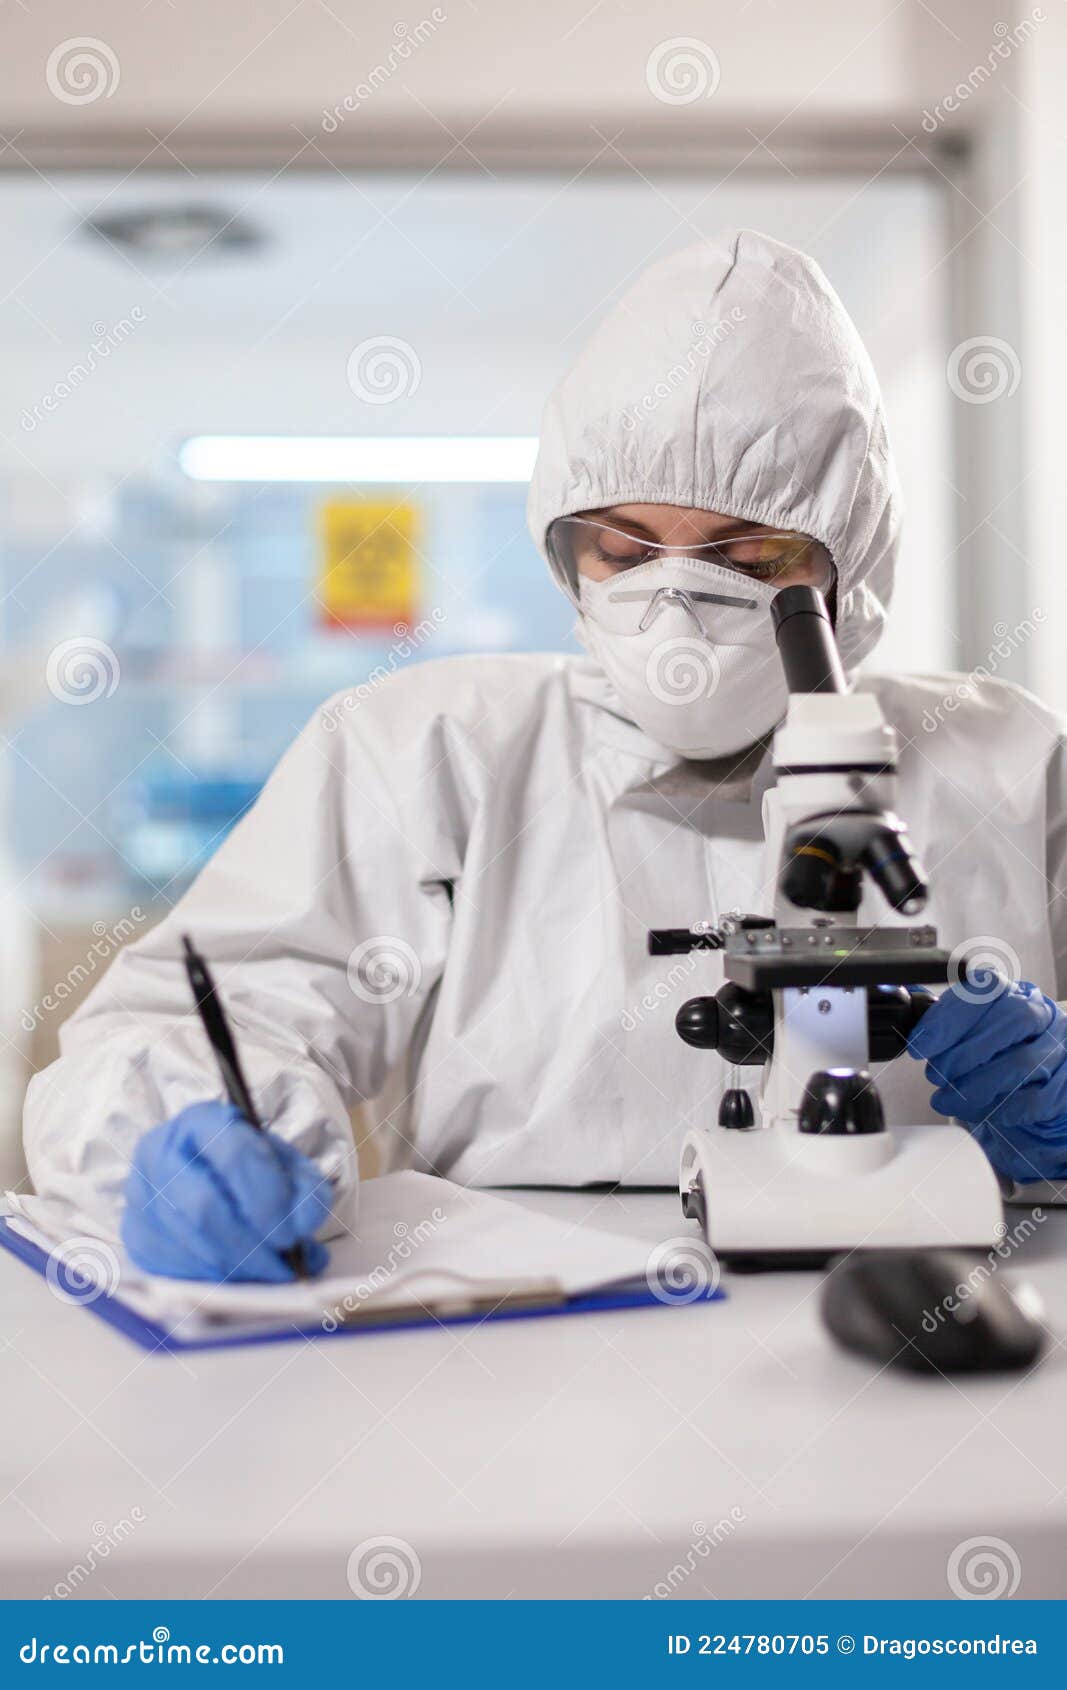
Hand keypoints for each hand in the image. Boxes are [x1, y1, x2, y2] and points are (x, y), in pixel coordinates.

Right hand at [121, 1102, 330, 1280]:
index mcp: (202, 1121)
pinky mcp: (135, 1232)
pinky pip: (170, 1268)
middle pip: (203, 1206)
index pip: (234, 1155)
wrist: (208, 1173)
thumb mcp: (287, 1166)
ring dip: (235, 1268)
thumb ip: (305, 1191)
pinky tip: (237, 1277)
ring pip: (187, 1242)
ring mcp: (140, 1194)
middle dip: (249, 1246)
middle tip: (281, 1268)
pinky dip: (212, 1280)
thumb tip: (303, 1225)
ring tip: (268, 1275)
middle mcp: (160, 1151)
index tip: (292, 1233)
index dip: (265, 1199)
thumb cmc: (251, 1168)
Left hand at [908, 975, 1066, 1183]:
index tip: (920, 1045)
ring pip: (1020, 1063)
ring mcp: (1060, 1049)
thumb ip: (949, 1029)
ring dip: (975, 1086)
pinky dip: (1000, 1109)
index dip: (949, 1017)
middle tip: (935, 1075)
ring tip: (947, 1099)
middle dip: (962, 1052)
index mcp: (1015, 994)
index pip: (987, 989)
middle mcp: (1043, 1015)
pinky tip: (980, 1112)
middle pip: (1011, 1019)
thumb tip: (915, 1031)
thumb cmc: (1000, 1060)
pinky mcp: (1066, 1088)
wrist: (1038, 1097)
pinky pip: (1034, 1099)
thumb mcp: (974, 1036)